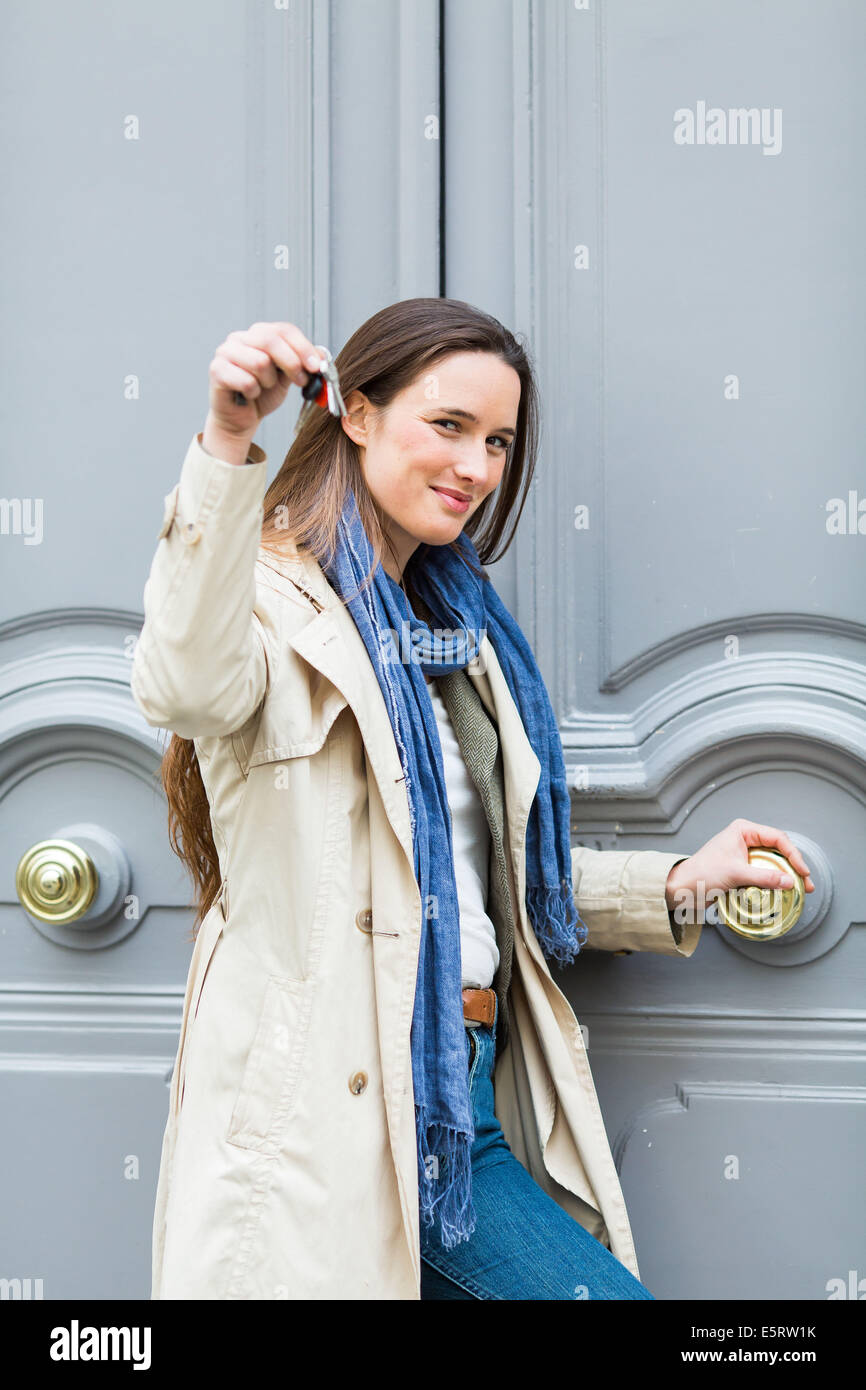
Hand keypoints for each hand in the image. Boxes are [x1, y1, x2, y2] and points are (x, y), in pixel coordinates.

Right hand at [207, 321, 325, 439]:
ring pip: (260, 362)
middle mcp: (240, 337)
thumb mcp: (289, 377)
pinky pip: (246, 381)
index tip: (317, 366)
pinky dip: (254, 393)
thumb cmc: (264, 394)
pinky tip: (249, 395)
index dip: (303, 347)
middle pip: (271, 340)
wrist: (242, 418)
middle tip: (301, 381)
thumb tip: (322, 357)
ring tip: (264, 388)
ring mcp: (225, 352)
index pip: (284, 329)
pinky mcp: (217, 371)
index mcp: (259, 333)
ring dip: (269, 382)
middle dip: (292, 363)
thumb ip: (303, 364)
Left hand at [665, 818, 814, 924]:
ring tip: (800, 890)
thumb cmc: (701, 874)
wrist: (682, 889)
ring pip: (773, 863)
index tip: (802, 872)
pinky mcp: (743, 869)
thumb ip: (764, 877)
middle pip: (779, 850)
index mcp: (743, 830)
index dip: (794, 855)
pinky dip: (775, 882)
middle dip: (793, 867)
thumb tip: (790, 882)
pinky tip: (783, 892)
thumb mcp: (735, 874)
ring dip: (786, 876)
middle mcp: (746, 839)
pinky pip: (765, 873)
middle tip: (806, 884)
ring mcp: (745, 854)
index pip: (777, 838)